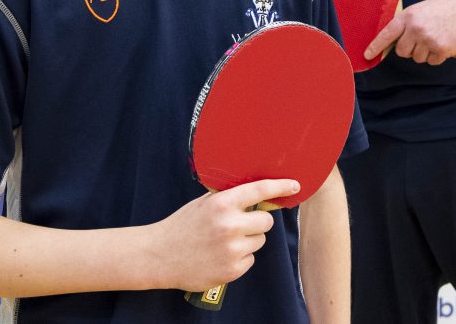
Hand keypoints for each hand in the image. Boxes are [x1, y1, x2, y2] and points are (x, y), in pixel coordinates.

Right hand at [147, 178, 298, 291]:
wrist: (160, 256)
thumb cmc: (183, 226)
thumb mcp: (203, 204)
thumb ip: (228, 198)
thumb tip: (256, 193)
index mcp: (222, 204)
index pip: (259, 190)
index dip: (280, 186)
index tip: (295, 185)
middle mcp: (229, 225)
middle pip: (267, 220)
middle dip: (257, 222)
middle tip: (240, 224)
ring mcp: (232, 249)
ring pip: (260, 240)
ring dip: (248, 240)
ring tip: (224, 242)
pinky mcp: (232, 270)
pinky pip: (251, 259)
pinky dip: (240, 258)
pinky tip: (221, 255)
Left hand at [364, 0, 455, 65]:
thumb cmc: (447, 8)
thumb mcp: (423, 9)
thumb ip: (409, 23)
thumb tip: (396, 41)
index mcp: (408, 16)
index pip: (387, 34)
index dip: (376, 46)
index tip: (367, 55)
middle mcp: (415, 28)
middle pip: (402, 52)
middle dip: (410, 50)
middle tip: (422, 40)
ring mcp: (428, 39)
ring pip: (417, 58)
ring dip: (426, 53)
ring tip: (438, 37)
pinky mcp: (440, 49)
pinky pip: (432, 62)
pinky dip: (438, 56)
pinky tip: (446, 43)